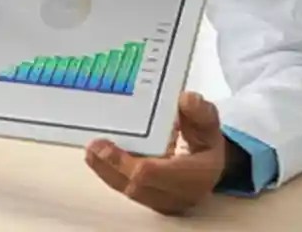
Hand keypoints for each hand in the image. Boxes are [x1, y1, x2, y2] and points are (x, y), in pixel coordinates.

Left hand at [84, 91, 227, 214]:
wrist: (210, 165)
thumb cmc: (206, 140)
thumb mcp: (208, 122)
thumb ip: (200, 112)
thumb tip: (186, 100)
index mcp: (197, 175)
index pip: (156, 174)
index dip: (128, 162)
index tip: (105, 146)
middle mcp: (181, 194)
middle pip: (138, 186)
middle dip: (112, 167)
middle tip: (92, 146)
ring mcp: (167, 202)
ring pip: (131, 191)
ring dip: (107, 172)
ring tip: (90, 152)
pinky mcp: (154, 201)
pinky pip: (130, 191)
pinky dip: (112, 175)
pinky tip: (97, 159)